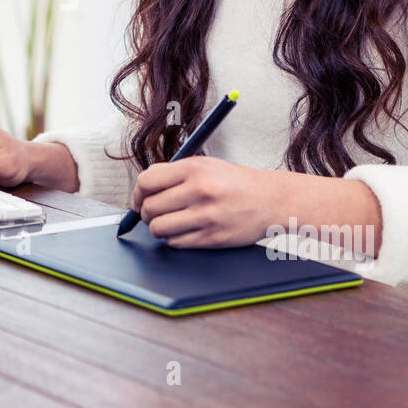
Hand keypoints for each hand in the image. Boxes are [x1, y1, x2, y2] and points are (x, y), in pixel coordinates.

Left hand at [133, 157, 279, 247]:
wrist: (270, 199)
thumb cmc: (236, 182)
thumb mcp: (205, 165)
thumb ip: (172, 172)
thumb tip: (142, 187)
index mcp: (194, 168)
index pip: (146, 182)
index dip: (137, 193)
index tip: (139, 199)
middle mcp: (199, 190)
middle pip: (149, 207)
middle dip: (146, 213)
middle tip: (154, 213)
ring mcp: (206, 216)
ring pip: (158, 228)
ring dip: (158, 228)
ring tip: (168, 222)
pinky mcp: (212, 237)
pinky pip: (176, 242)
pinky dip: (174, 239)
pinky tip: (184, 230)